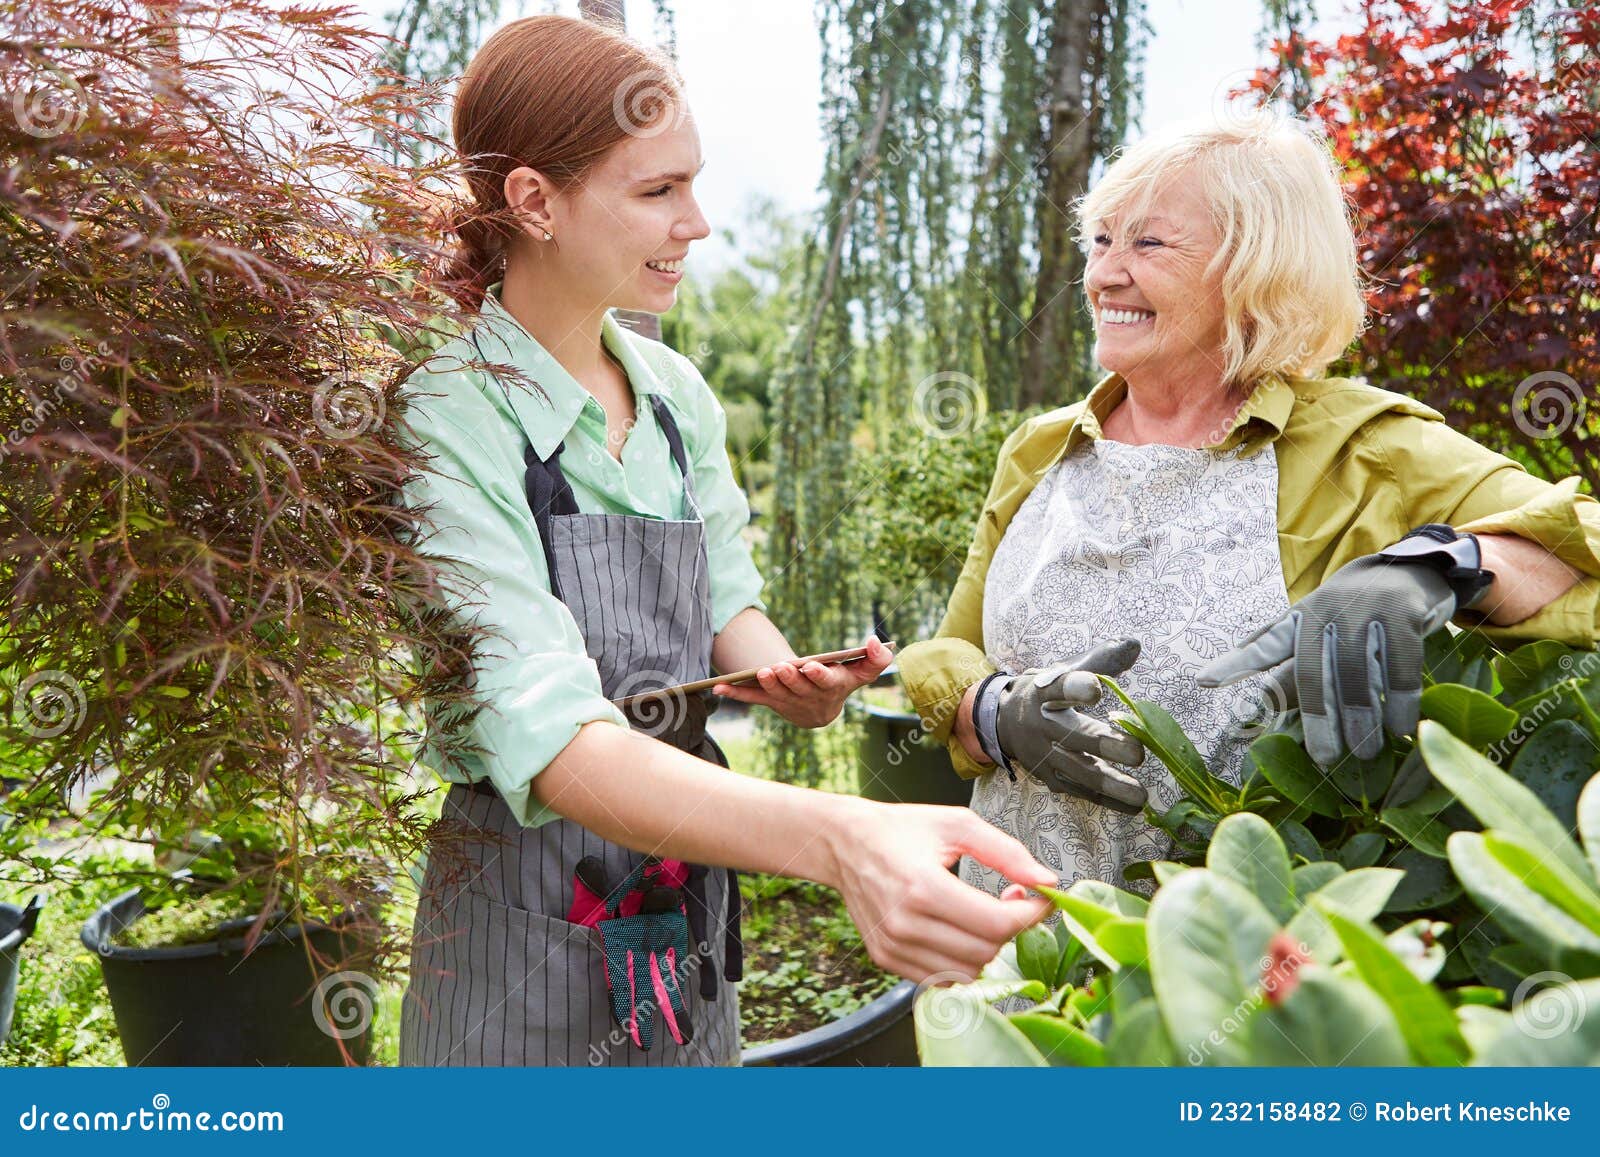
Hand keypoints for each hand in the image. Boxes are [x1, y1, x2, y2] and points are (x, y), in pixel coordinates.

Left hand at [711, 635, 893, 727]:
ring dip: (766, 685)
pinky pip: (752, 699)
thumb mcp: (863, 672)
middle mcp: (809, 698)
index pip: (826, 682)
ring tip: (759, 673)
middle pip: (798, 688)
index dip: (818, 675)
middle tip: (779, 668)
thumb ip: (877, 659)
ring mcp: (788, 702)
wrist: (822, 710)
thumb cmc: (844, 682)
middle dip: (788, 678)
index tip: (811, 666)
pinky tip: (718, 688)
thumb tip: (875, 640)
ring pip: (776, 694)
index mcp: (832, 687)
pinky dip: (736, 694)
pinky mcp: (771, 703)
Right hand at [823, 798, 1056, 982]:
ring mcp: (893, 946)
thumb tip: (1047, 880)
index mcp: (922, 886)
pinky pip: (942, 978)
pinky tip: (959, 930)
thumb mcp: (957, 824)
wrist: (843, 843)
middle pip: (985, 952)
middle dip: (1011, 928)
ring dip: (988, 947)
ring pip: (967, 972)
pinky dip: (961, 960)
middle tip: (1012, 898)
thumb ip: (1007, 852)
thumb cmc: (900, 829)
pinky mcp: (887, 958)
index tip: (1041, 899)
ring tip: (983, 913)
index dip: (1030, 914)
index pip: (995, 924)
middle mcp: (905, 924)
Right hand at [973, 639, 1147, 813]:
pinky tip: (1134, 805)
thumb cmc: (1044, 694)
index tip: (1097, 690)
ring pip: (1078, 772)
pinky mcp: (1050, 779)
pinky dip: (1107, 801)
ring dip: (1110, 784)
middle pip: (1072, 736)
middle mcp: (1040, 725)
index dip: (1076, 688)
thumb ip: (1100, 661)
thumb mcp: (1061, 670)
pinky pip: (1081, 792)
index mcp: (1043, 692)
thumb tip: (1134, 644)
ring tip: (1141, 794)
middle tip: (1137, 754)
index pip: (1058, 687)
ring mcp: (1043, 756)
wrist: (1001, 723)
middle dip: (1104, 746)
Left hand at [1198, 550, 1464, 767]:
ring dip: (1360, 717)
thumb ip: (1279, 649)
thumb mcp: (1310, 621)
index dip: (1235, 663)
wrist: (1408, 569)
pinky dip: (1400, 701)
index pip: (1264, 644)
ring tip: (1364, 752)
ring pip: (1356, 673)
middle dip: (1317, 718)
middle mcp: (1326, 613)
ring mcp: (1363, 612)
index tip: (1204, 682)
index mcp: (1300, 618)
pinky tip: (1400, 729)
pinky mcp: (1401, 616)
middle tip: (1324, 758)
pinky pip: (1400, 666)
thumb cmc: (1349, 608)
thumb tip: (1244, 682)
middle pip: (1314, 672)